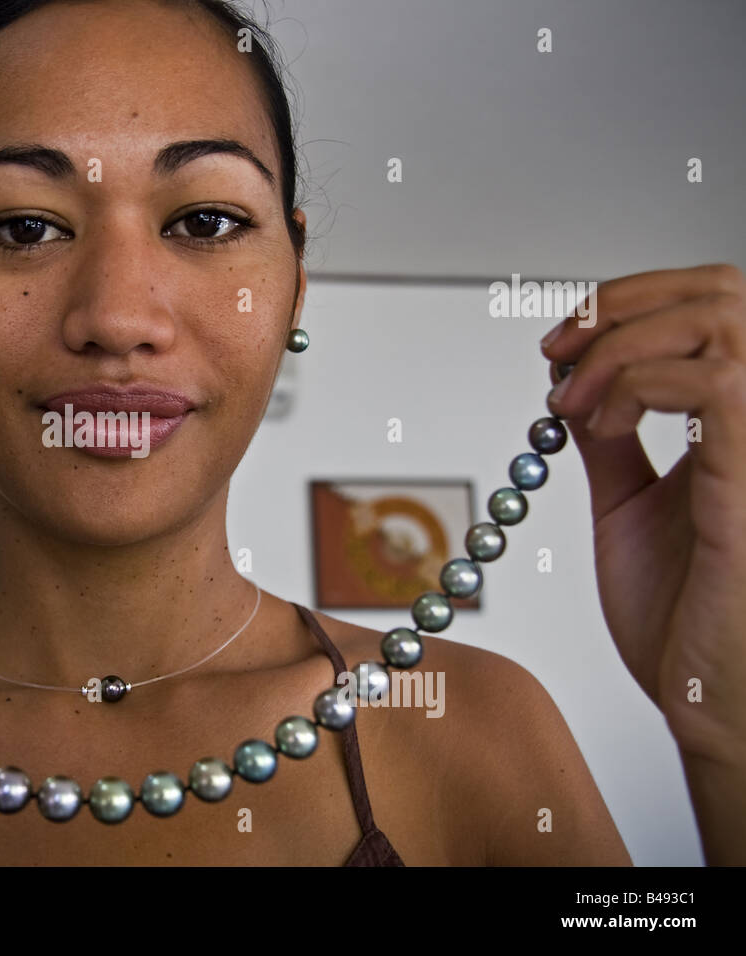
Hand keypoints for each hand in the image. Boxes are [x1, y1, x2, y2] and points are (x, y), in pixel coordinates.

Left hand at [541, 263, 745, 763]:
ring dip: (621, 345)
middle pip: (722, 290)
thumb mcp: (628, 505)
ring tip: (573, 406)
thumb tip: (574, 381)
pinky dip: (638, 382)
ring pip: (722, 319)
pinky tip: (600, 426)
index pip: (710, 304)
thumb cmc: (683, 617)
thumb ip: (612, 439)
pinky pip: (717, 386)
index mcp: (741, 420)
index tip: (558, 343)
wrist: (707, 696)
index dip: (628, 299)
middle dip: (619, 304)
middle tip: (557, 353)